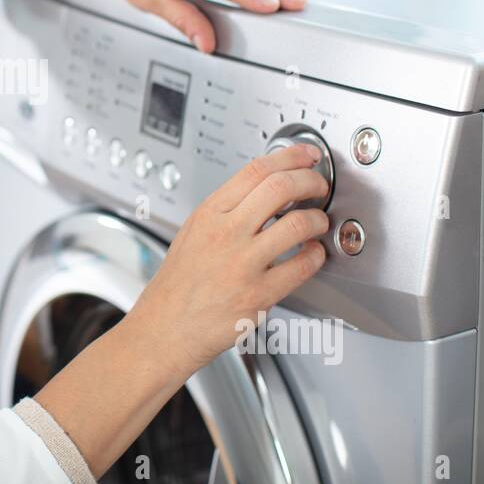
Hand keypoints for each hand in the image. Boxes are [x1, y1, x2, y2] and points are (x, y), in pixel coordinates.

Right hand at [126, 142, 329, 379]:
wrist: (165, 328)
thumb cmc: (178, 285)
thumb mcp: (192, 231)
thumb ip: (226, 209)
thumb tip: (265, 187)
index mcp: (209, 213)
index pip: (256, 170)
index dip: (290, 156)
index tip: (306, 156)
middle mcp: (225, 234)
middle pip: (281, 187)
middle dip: (311, 181)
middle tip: (319, 186)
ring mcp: (243, 264)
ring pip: (298, 223)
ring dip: (318, 219)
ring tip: (318, 223)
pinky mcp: (259, 295)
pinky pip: (302, 266)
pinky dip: (316, 255)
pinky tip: (312, 254)